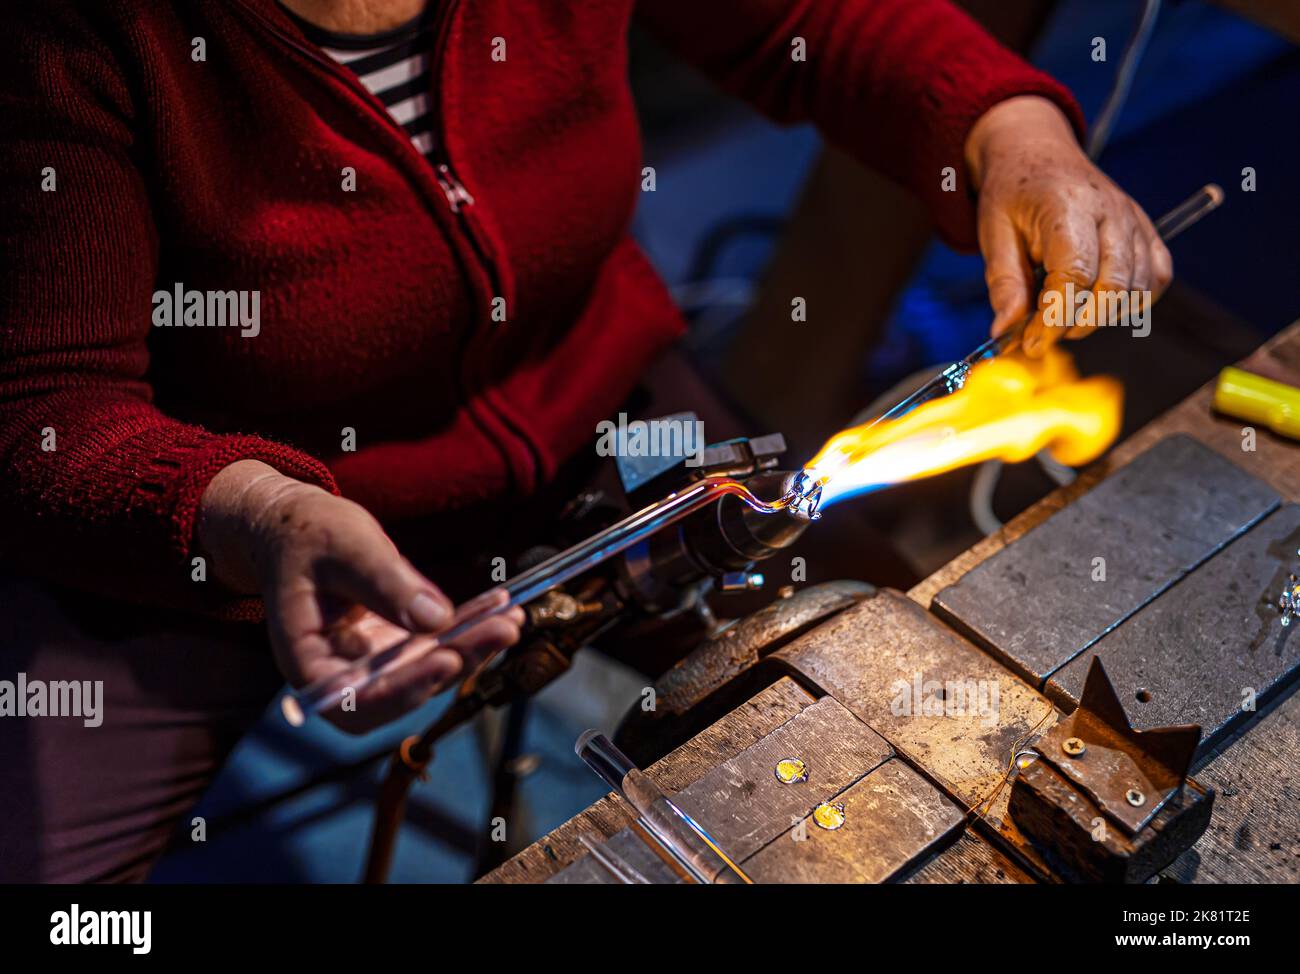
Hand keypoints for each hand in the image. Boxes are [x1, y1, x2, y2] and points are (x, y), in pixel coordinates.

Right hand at [197, 460, 522, 730]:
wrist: (294, 527)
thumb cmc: (304, 533)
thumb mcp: (344, 546)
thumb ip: (385, 583)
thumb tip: (437, 619)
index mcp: (307, 661)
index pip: (355, 700)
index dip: (403, 689)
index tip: (446, 659)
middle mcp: (341, 673)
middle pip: (403, 690)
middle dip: (456, 661)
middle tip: (501, 630)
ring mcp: (371, 662)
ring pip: (427, 670)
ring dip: (472, 648)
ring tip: (510, 620)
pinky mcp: (394, 645)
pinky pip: (434, 646)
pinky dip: (467, 631)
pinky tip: (500, 611)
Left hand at [965, 96, 1172, 355]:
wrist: (1037, 154)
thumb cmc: (1013, 194)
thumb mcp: (994, 235)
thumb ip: (1004, 284)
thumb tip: (1005, 332)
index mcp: (1067, 206)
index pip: (1075, 275)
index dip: (1055, 318)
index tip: (1031, 343)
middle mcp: (1111, 210)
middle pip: (1113, 286)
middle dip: (1077, 323)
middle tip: (1044, 334)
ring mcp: (1134, 218)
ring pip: (1137, 287)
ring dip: (1101, 316)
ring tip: (1065, 315)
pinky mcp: (1146, 229)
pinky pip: (1156, 276)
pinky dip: (1134, 301)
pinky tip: (1100, 304)